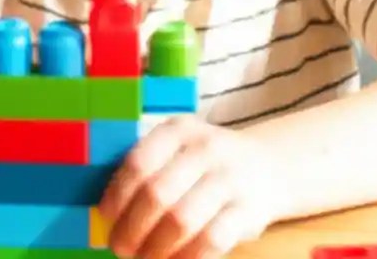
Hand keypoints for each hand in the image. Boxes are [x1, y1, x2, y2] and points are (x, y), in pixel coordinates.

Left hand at [98, 116, 280, 258]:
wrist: (269, 166)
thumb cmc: (206, 163)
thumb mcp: (179, 149)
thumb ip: (148, 171)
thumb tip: (107, 216)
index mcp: (179, 130)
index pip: (139, 162)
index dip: (117, 195)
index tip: (107, 218)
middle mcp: (206, 148)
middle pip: (157, 194)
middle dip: (132, 228)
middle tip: (120, 248)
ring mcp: (230, 179)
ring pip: (182, 220)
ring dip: (155, 248)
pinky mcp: (249, 210)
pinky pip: (212, 240)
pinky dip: (187, 257)